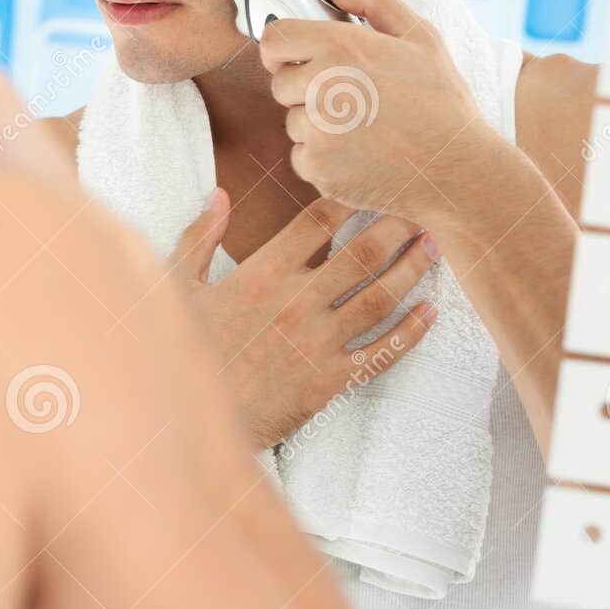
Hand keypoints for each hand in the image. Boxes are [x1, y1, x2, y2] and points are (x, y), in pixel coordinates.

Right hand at [169, 189, 438, 449]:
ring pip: (380, 298)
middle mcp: (297, 302)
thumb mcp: (176, 288)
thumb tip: (220, 194)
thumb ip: (199, 237)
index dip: (349, 198)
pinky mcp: (329, 382)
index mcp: (262, 274)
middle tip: (420, 208)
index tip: (371, 185)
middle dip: (396, 227)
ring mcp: (317, 343)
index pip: (317, 222)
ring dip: (412, 269)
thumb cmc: (183, 353)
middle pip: (362, 254)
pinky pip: (380, 353)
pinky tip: (430, 312)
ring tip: (433, 248)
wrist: (188, 423)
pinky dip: (411, 332)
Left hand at [259, 0, 495, 229]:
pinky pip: (301, 157)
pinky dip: (323, 158)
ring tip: (363, 128)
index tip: (297, 59)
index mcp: (341, 47)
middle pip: (280, 84)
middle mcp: (322, 87)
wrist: (458, 168)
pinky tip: (360, 154)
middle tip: (349, 97)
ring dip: (316, 125)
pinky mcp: (318, 169)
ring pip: (293, 122)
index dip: (282, 49)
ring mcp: (318, 132)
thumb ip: (373, 1)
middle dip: (305, 89)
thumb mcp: (421, 37)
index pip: (275, 40)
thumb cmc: (442, 101)